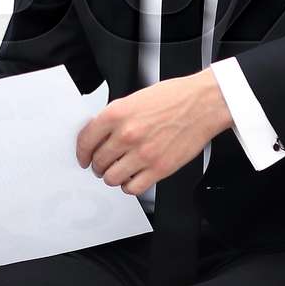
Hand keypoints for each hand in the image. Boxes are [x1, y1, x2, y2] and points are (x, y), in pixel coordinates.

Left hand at [75, 70, 232, 196]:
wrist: (202, 104)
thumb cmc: (174, 98)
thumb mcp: (134, 99)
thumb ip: (114, 118)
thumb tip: (99, 134)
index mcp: (117, 114)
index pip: (85, 140)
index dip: (81, 152)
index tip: (83, 157)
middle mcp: (127, 134)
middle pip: (98, 161)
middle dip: (97, 165)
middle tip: (101, 165)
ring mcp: (143, 153)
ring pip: (112, 177)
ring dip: (111, 177)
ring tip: (117, 172)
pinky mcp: (159, 168)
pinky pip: (133, 187)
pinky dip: (129, 186)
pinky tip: (132, 179)